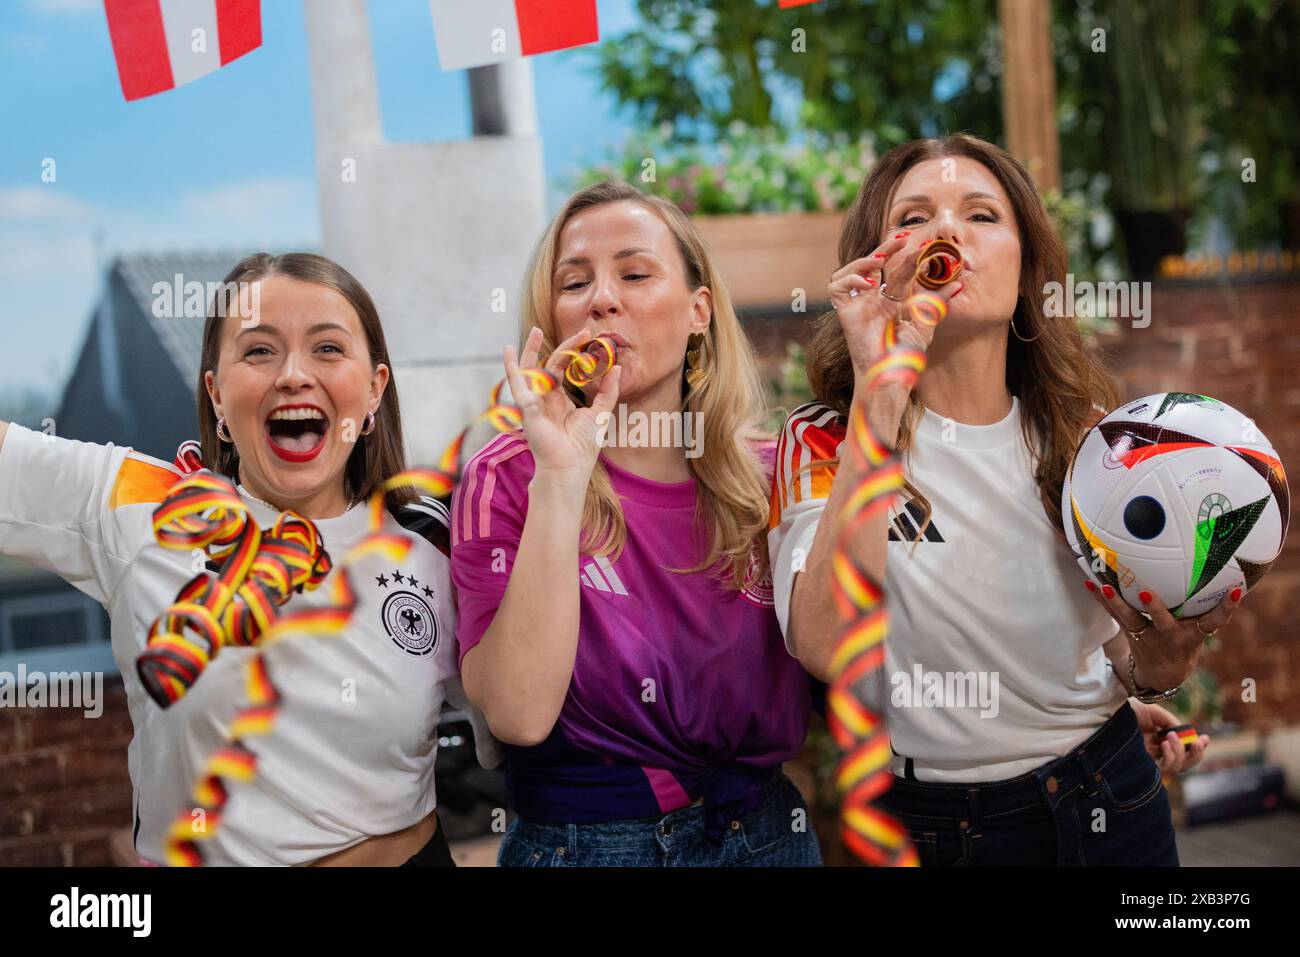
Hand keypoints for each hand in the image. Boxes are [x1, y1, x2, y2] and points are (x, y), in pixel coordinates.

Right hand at [503, 326, 621, 490]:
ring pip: (531, 369)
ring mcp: (534, 402)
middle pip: (550, 365)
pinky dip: (511, 366)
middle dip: (564, 347)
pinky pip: (516, 383)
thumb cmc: (582, 447)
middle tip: (581, 330)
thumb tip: (617, 367)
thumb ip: (607, 391)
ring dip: (531, 349)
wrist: (569, 467)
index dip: (577, 354)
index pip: (566, 371)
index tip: (590, 338)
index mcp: (559, 401)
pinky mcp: (526, 407)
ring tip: (535, 330)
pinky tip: (508, 351)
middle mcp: (545, 399)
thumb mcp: (600, 413)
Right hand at [828, 230, 960, 386]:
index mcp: (889, 300)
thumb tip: (958, 282)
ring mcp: (857, 305)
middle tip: (902, 237)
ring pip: (850, 270)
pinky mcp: (845, 313)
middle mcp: (871, 300)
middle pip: (872, 264)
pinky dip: (849, 279)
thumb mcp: (926, 323)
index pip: (895, 270)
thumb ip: (938, 302)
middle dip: (886, 247)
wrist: (891, 373)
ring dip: (863, 260)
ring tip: (879, 261)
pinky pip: (837, 287)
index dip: (906, 255)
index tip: (922, 244)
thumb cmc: (905, 355)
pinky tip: (866, 284)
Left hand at [1084, 578, 1244, 688]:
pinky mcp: (1129, 633)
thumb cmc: (1184, 642)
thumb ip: (1202, 607)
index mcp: (1193, 633)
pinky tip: (1089, 582)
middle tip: (1145, 594)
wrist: (1165, 675)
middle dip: (1156, 609)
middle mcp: (1171, 636)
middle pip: (1163, 622)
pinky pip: (1114, 615)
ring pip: (1131, 619)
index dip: (1226, 607)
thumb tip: (1219, 574)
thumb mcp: (1198, 630)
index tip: (1235, 590)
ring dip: (1117, 603)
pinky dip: (1101, 598)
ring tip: (1105, 586)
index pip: (1214, 621)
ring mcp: (1148, 636)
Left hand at [1131, 700, 1209, 773]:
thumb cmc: (1128, 710)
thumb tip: (1183, 734)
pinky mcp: (1142, 764)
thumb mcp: (1153, 712)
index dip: (1196, 748)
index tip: (1205, 738)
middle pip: (1183, 764)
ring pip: (1175, 767)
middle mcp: (1155, 752)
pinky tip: (1164, 743)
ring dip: (1179, 752)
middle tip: (1198, 742)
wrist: (1109, 710)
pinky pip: (1163, 768)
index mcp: (1159, 740)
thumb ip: (1170, 722)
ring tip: (1169, 737)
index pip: (1183, 751)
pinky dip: (1169, 756)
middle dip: (1195, 755)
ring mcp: (1148, 759)